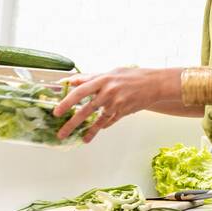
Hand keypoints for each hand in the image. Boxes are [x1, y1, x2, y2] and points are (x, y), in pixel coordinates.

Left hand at [52, 67, 170, 143]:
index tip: (57, 111)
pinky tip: (94, 132)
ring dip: (87, 131)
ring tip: (79, 138)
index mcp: (103, 80)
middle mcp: (109, 92)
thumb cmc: (131, 76)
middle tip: (61, 133)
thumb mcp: (110, 72)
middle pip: (86, 109)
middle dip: (71, 123)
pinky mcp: (124, 111)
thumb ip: (90, 77)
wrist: (155, 84)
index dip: (67, 102)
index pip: (80, 91)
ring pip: (98, 120)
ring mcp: (117, 103)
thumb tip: (71, 80)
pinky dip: (101, 126)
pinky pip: (109, 121)